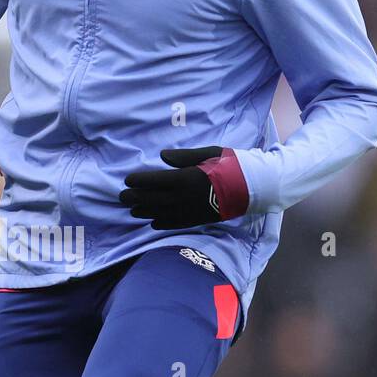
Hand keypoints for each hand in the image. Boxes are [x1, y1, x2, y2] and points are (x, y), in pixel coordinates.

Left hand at [120, 146, 248, 229]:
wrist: (254, 188)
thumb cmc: (232, 165)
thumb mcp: (210, 153)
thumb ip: (185, 156)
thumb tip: (162, 156)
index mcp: (186, 178)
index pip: (155, 181)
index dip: (139, 181)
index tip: (127, 180)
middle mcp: (185, 197)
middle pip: (153, 199)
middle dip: (135, 198)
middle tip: (122, 197)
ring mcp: (191, 211)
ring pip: (161, 213)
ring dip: (144, 212)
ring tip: (132, 210)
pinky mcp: (198, 220)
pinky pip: (175, 224)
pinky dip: (161, 224)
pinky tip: (152, 222)